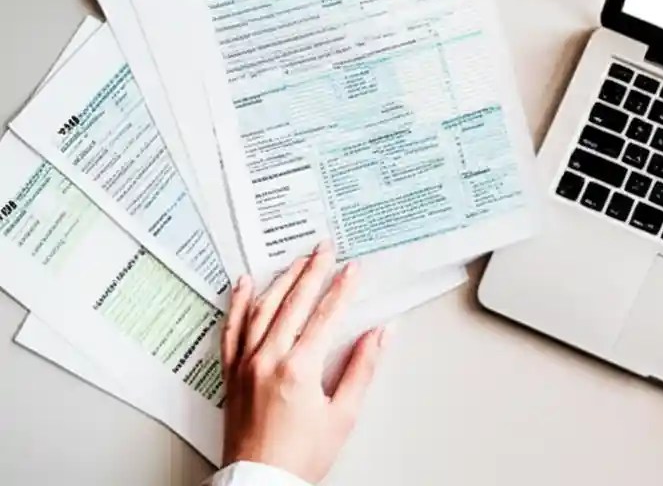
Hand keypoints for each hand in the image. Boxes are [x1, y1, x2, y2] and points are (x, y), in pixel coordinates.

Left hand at [221, 242, 388, 483]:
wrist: (260, 482)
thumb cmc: (299, 456)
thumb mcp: (343, 415)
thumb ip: (361, 369)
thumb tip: (379, 336)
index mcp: (299, 369)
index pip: (325, 315)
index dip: (342, 288)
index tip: (353, 269)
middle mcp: (268, 360)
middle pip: (292, 303)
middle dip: (312, 272)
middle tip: (325, 250)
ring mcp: (246, 365)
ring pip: (262, 309)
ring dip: (281, 280)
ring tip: (295, 260)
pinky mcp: (232, 374)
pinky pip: (232, 330)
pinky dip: (239, 304)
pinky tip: (245, 286)